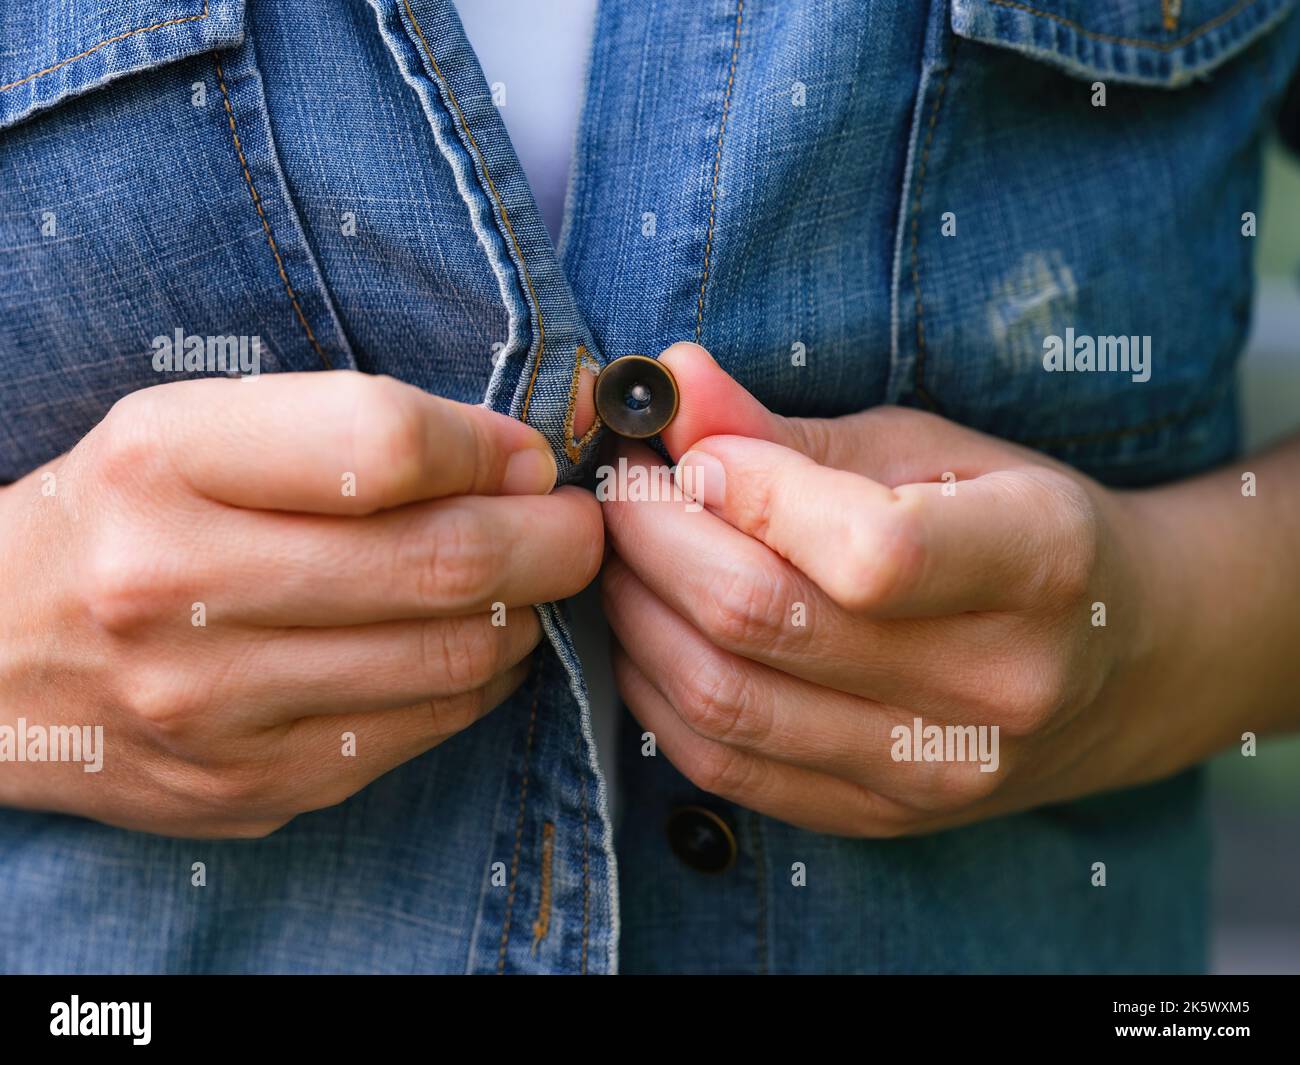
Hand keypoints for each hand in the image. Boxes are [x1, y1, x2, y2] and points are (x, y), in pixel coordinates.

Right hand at [0, 372, 601, 836]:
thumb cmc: (121, 519)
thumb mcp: (197, 428)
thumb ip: (350, 427)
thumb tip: (518, 464)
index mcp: (162, 463)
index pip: (383, 446)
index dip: (490, 449)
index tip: (528, 458)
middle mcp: (176, 591)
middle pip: (442, 565)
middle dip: (553, 543)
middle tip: (579, 529)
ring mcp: (214, 710)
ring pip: (453, 660)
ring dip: (525, 618)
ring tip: (522, 586)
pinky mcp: (251, 788)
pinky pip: (422, 733)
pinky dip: (474, 684)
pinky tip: (463, 648)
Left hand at [601, 344, 1199, 836]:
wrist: (1117, 662)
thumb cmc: (1018, 525)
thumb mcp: (933, 452)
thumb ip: (796, 432)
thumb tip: (672, 383)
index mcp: (1037, 565)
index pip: (867, 549)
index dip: (748, 490)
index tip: (692, 450)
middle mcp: (995, 688)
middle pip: (765, 621)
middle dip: (655, 537)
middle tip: (622, 488)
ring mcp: (933, 772)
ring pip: (724, 700)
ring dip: (637, 612)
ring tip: (625, 553)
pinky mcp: (876, 817)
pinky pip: (723, 764)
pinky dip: (656, 690)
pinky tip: (648, 629)